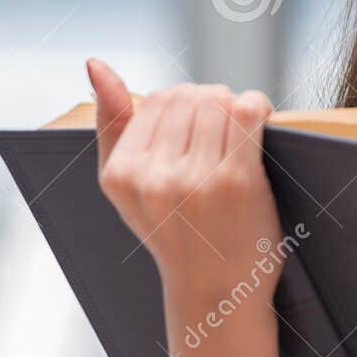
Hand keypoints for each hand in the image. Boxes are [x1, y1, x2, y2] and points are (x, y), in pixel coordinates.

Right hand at [87, 57, 286, 305]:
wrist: (217, 291)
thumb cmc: (178, 233)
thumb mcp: (129, 188)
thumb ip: (112, 125)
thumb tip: (96, 65)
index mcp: (121, 174)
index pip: (159, 99)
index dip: (189, 103)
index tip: (204, 122)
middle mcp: (152, 177)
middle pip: (190, 96)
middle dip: (213, 101)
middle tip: (226, 125)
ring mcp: (194, 179)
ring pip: (219, 99)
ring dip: (237, 104)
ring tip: (241, 127)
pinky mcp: (235, 182)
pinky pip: (247, 112)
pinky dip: (259, 107)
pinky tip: (260, 121)